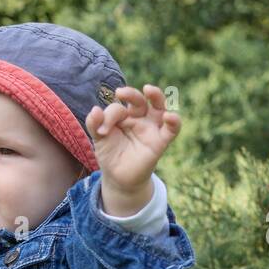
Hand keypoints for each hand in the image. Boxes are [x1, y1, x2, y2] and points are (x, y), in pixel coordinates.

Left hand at [86, 84, 180, 206]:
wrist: (118, 178)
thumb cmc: (110, 154)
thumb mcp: (98, 139)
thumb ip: (94, 124)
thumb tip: (95, 109)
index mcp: (124, 116)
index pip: (118, 108)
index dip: (109, 116)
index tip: (101, 131)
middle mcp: (139, 119)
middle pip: (140, 100)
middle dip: (131, 94)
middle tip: (120, 92)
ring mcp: (151, 129)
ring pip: (159, 107)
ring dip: (157, 96)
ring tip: (149, 90)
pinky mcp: (160, 142)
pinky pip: (172, 129)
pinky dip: (174, 121)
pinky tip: (169, 116)